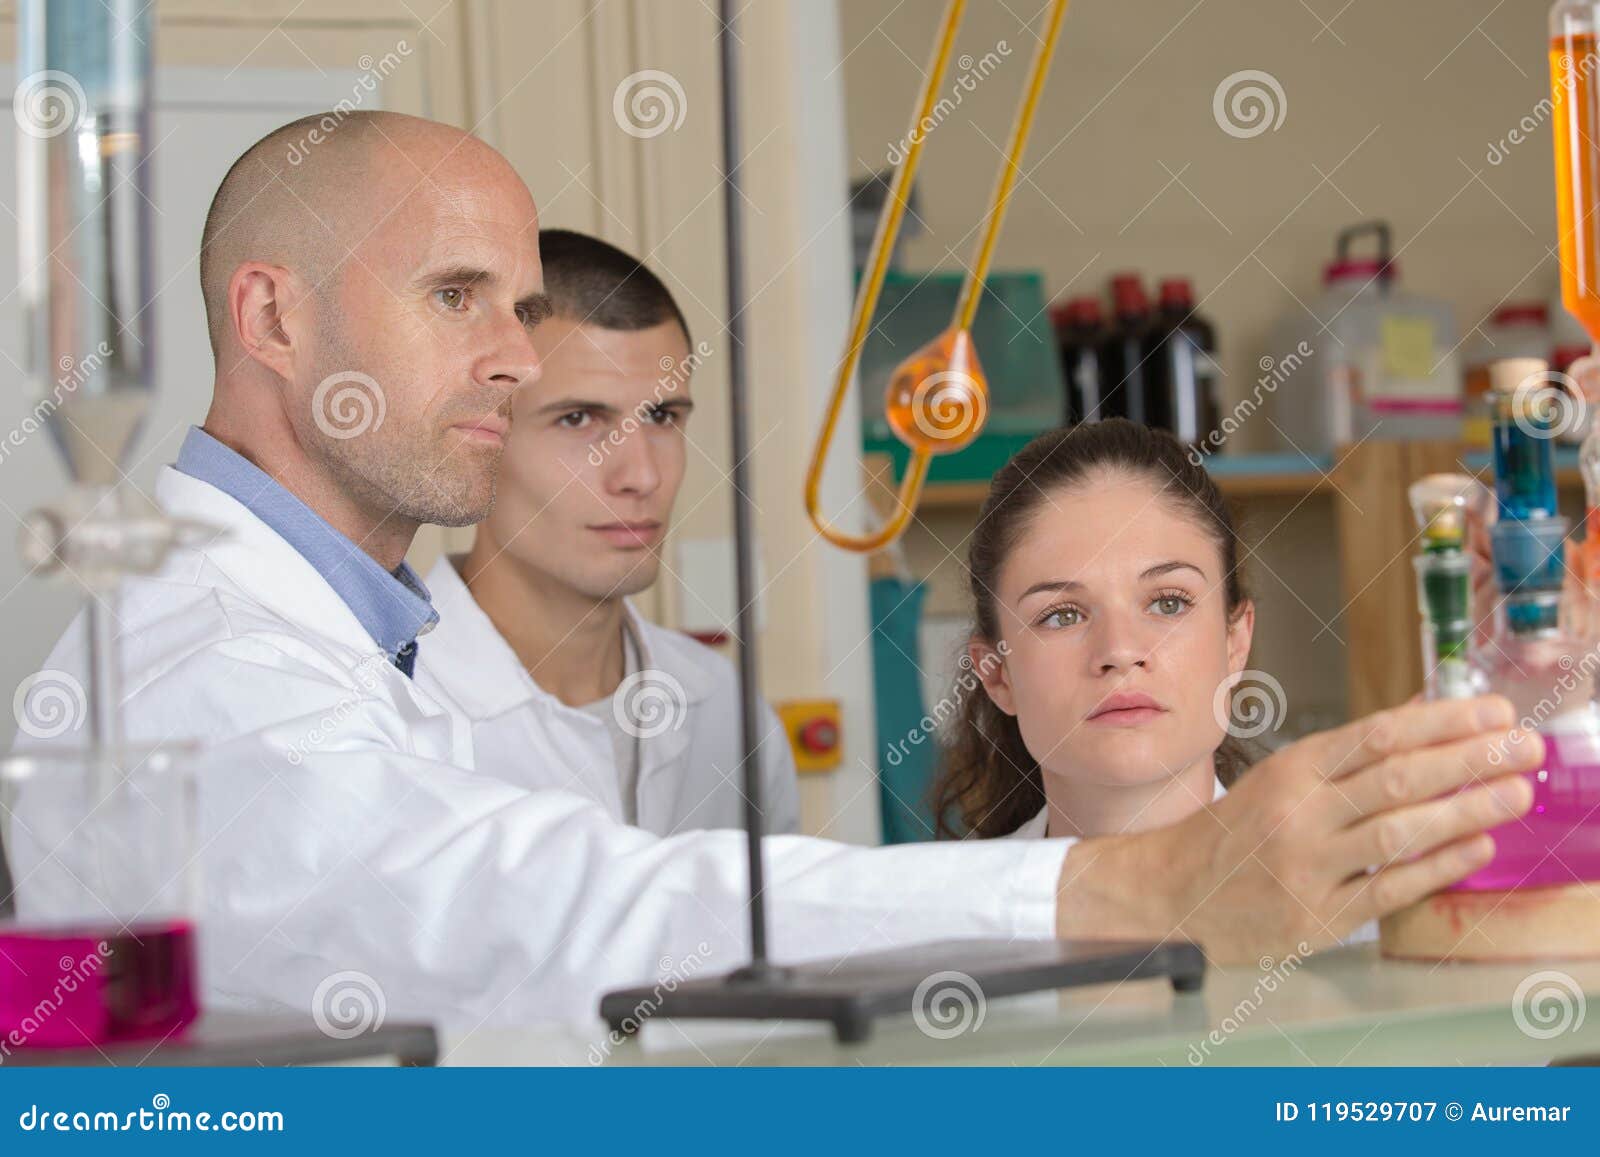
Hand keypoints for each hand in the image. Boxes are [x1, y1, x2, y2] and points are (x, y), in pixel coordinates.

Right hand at [1053, 694, 1538, 962]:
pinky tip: (1477, 848)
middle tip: (1524, 746)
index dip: (1442, 721)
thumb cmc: (1232, 835)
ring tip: (1516, 792)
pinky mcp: (1317, 916)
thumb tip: (1425, 710)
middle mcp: (1298, 814)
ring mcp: (1307, 866)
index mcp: (1291, 770)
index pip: (1378, 734)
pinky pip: (1389, 889)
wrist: (1171, 896)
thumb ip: (1355, 750)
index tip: (1494, 710)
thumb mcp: (1284, 776)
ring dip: (1466, 811)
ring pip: (1398, 832)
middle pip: (1396, 778)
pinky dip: (1437, 867)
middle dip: (1470, 759)